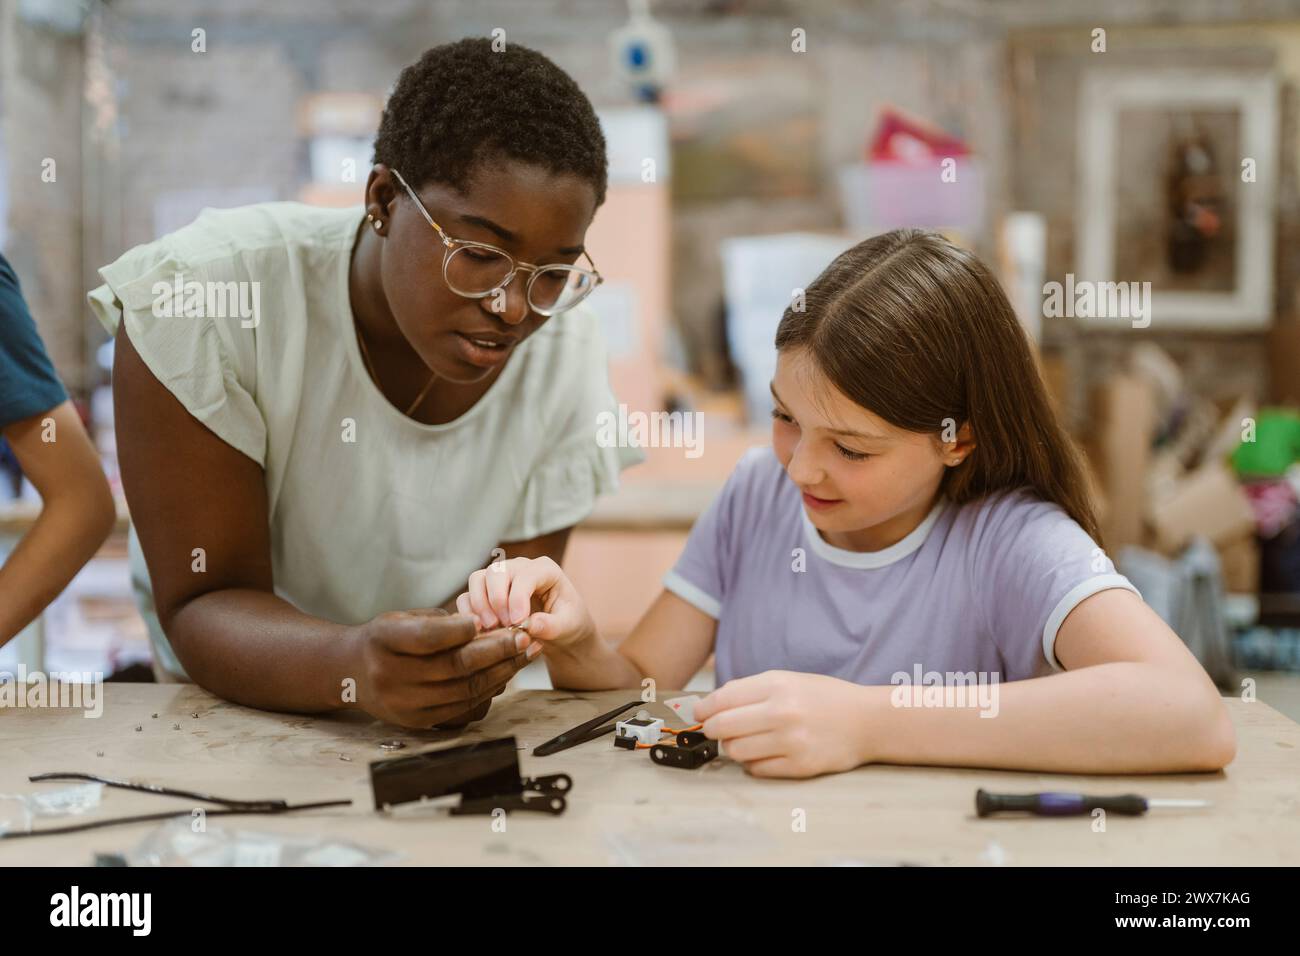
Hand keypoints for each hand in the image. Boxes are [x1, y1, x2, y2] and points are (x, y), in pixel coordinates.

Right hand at [345, 609, 540, 728]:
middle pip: (454, 666)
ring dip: (501, 672)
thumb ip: (440, 622)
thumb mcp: (402, 618)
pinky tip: (505, 673)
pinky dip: (488, 689)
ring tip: (523, 654)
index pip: (427, 637)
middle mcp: (391, 675)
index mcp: (385, 640)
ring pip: (464, 690)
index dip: (459, 630)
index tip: (486, 620)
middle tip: (524, 636)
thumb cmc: (386, 639)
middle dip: (496, 651)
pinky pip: (462, 707)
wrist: (352, 674)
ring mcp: (404, 703)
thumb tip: (488, 628)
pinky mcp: (418, 721)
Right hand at [456, 556, 594, 649]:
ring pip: (478, 579)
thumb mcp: (568, 626)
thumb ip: (551, 625)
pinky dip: (468, 612)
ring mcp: (501, 578)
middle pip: (497, 572)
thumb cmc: (568, 623)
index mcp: (545, 570)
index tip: (518, 623)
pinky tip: (479, 631)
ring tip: (491, 628)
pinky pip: (468, 596)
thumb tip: (527, 625)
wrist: (561, 632)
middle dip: (496, 600)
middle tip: (504, 626)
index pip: (525, 575)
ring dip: (479, 605)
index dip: (518, 598)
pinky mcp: (486, 593)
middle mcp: (520, 568)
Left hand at [694, 671, 877, 777]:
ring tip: (743, 740)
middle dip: (711, 729)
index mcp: (777, 686)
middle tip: (713, 730)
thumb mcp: (788, 680)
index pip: (722, 699)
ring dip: (733, 747)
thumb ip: (750, 689)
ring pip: (736, 751)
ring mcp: (791, 742)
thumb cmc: (824, 698)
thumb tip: (711, 704)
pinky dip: (753, 763)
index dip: (703, 709)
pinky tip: (762, 753)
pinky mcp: (799, 766)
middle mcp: (782, 713)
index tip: (698, 713)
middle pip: (722, 727)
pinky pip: (757, 769)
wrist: (867, 721)